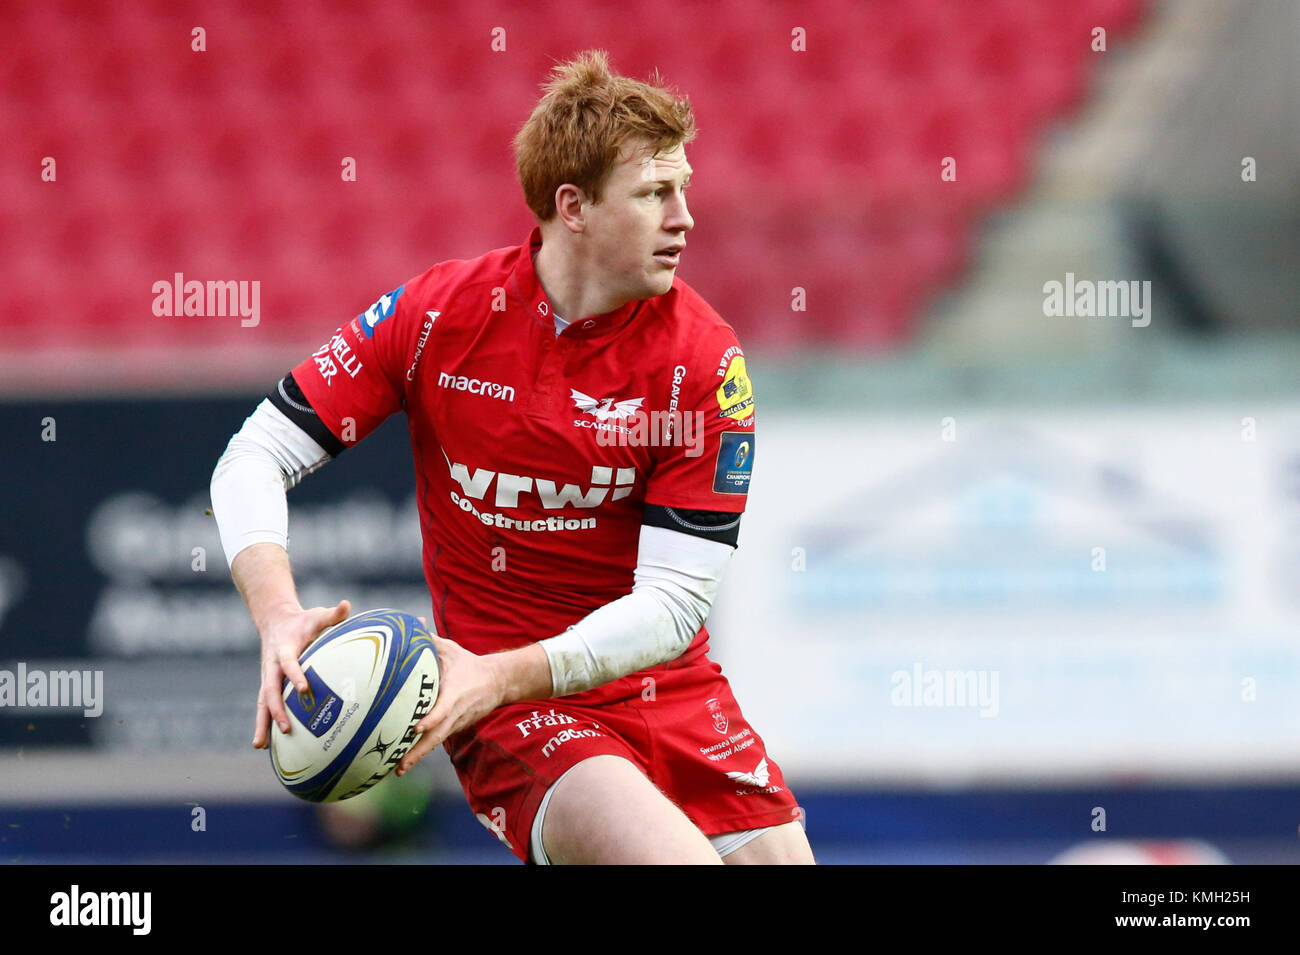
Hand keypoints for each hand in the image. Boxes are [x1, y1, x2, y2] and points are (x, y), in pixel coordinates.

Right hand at [252, 598, 351, 748]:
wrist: (276, 621)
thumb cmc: (303, 621)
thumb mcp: (318, 615)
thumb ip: (333, 614)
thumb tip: (347, 604)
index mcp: (284, 648)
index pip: (288, 662)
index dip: (295, 674)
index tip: (303, 688)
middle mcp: (272, 666)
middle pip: (269, 689)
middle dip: (276, 709)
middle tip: (285, 728)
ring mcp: (268, 677)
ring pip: (262, 703)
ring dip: (262, 723)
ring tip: (261, 747)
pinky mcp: (268, 685)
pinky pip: (264, 706)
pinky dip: (263, 724)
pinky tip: (265, 746)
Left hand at [395, 636, 506, 776]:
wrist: (498, 683)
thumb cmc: (469, 664)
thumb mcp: (451, 650)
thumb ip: (430, 639)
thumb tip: (412, 622)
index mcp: (456, 693)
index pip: (444, 709)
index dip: (432, 719)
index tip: (417, 727)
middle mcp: (456, 713)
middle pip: (437, 736)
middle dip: (419, 751)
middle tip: (400, 765)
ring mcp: (456, 723)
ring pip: (436, 743)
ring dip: (418, 756)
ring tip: (397, 770)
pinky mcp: (454, 728)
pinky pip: (437, 741)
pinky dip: (422, 751)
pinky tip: (404, 761)